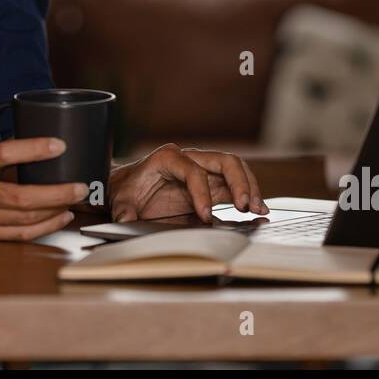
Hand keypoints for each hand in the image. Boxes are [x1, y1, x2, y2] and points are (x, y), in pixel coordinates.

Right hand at [0, 137, 87, 239]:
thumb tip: (40, 151)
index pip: (6, 153)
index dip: (35, 149)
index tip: (59, 145)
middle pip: (23, 196)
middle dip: (58, 192)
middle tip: (81, 186)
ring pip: (25, 218)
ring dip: (55, 211)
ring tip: (75, 201)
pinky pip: (18, 234)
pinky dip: (43, 227)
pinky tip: (58, 218)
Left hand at [107, 144, 268, 222]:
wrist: (127, 188)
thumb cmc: (126, 191)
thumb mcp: (120, 201)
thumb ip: (123, 210)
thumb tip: (126, 219)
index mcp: (168, 158)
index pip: (193, 171)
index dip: (202, 193)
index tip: (205, 216)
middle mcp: (189, 158)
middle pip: (223, 161)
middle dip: (238, 182)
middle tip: (245, 206)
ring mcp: (202, 169)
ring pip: (234, 169)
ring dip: (249, 187)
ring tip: (258, 209)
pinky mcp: (209, 183)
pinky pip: (233, 185)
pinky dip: (247, 194)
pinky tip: (257, 209)